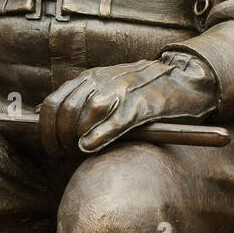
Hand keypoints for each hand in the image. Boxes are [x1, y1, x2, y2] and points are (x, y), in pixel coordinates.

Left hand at [38, 51, 217, 156]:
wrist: (187, 77)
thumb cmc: (147, 89)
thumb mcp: (110, 87)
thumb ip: (84, 101)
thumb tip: (53, 125)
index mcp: (92, 77)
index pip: (53, 103)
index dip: (46, 130)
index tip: (52, 147)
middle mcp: (103, 80)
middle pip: (64, 111)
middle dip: (58, 138)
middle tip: (64, 155)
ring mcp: (122, 91)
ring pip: (84, 115)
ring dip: (75, 140)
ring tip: (79, 153)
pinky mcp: (142, 105)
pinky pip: (113, 122)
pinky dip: (98, 136)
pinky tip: (90, 147)